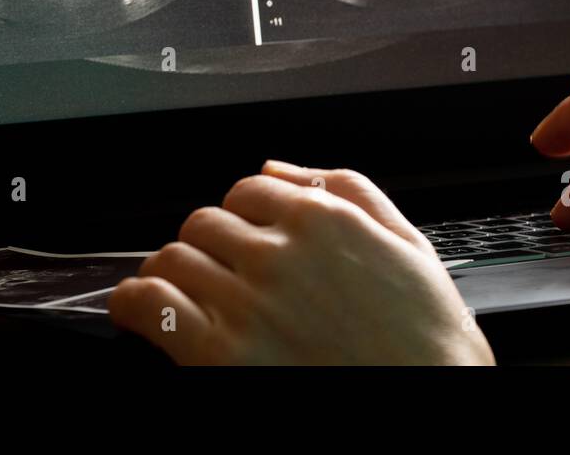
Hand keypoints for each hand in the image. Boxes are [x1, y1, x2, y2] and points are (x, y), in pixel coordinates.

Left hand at [108, 161, 493, 364]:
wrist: (434, 400)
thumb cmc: (428, 340)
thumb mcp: (408, 242)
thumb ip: (345, 189)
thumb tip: (280, 169)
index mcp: (321, 219)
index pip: (247, 188)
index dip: (243, 212)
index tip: (243, 233)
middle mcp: (278, 254)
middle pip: (205, 222)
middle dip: (209, 242)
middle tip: (216, 267)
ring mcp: (246, 304)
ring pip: (173, 259)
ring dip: (170, 270)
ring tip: (176, 288)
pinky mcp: (221, 356)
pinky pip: (151, 309)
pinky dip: (135, 304)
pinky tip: (139, 310)